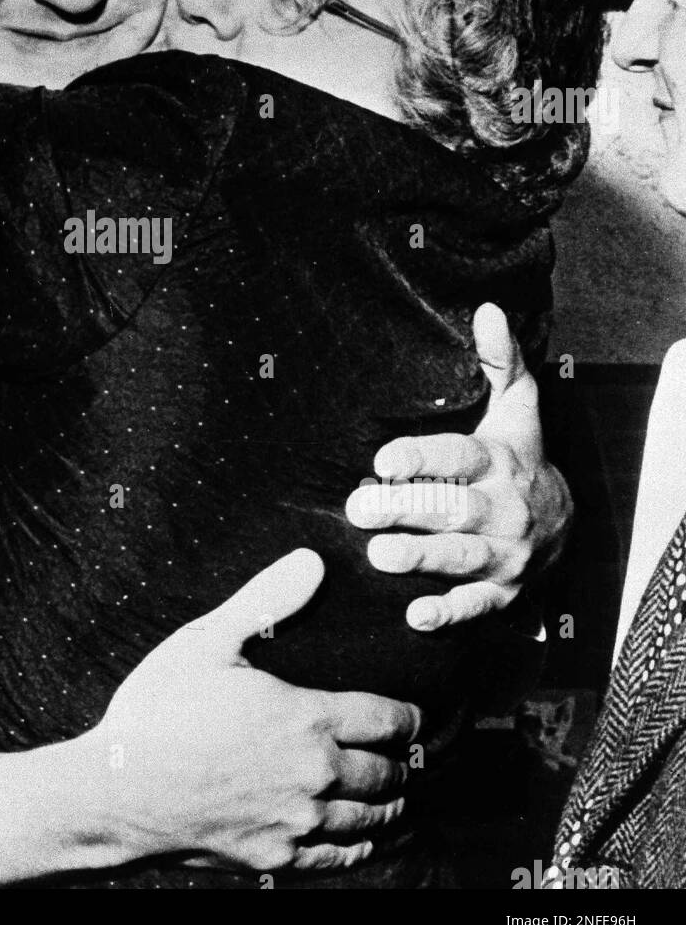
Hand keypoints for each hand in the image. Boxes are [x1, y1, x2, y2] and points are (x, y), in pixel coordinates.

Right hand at [89, 549, 416, 873]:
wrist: (116, 792)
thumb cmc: (158, 711)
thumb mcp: (207, 640)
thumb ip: (265, 600)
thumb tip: (311, 561)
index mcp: (307, 718)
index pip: (388, 720)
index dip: (411, 717)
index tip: (416, 715)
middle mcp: (315, 775)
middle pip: (387, 773)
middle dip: (402, 762)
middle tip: (406, 755)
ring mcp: (298, 822)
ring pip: (370, 819)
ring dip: (390, 805)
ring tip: (395, 795)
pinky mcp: (276, 857)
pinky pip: (340, 859)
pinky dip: (360, 846)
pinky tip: (360, 838)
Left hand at [345, 302, 571, 631]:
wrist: (564, 522)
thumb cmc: (519, 454)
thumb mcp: (515, 406)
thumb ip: (497, 360)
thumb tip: (487, 309)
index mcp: (499, 461)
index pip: (460, 456)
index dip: (423, 457)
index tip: (384, 459)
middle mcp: (504, 509)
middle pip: (455, 509)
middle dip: (408, 509)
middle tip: (360, 507)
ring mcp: (505, 554)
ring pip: (462, 557)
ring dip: (421, 557)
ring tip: (380, 555)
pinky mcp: (502, 592)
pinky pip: (476, 606)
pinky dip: (448, 614)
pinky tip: (416, 615)